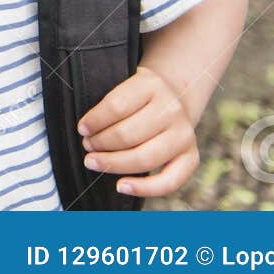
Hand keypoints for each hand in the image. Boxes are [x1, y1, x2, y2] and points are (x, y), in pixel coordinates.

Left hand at [76, 64, 198, 197]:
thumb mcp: (124, 85)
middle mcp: (171, 109)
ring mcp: (184, 134)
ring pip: (144, 158)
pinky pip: (170, 181)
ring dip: (113, 164)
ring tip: (94, 161)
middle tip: (87, 146)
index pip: (116, 106)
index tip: (82, 129)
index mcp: (150, 85)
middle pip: (127, 135)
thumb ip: (108, 104)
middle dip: (100, 144)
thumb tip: (85, 132)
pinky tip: (121, 186)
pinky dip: (144, 188)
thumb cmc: (137, 96)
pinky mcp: (191, 156)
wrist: (174, 97)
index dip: (95, 121)